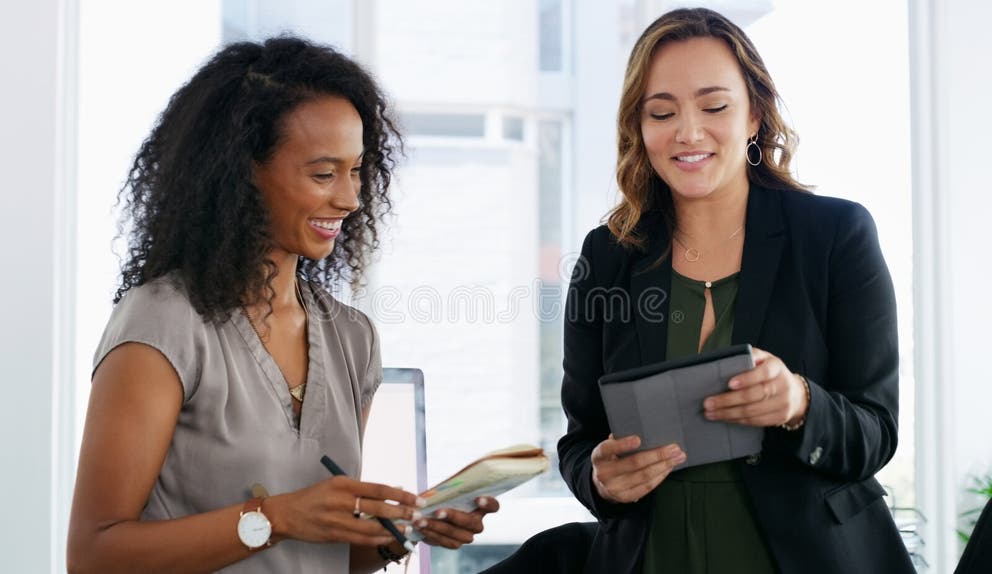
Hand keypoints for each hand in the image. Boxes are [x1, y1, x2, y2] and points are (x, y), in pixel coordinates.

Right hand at [267, 476, 421, 545]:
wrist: (286, 514)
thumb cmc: (314, 497)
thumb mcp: (336, 485)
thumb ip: (360, 490)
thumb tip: (390, 493)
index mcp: (343, 483)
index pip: (379, 489)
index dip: (400, 494)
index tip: (415, 498)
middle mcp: (341, 500)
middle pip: (378, 507)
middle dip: (402, 512)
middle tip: (417, 514)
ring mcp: (337, 519)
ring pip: (372, 527)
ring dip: (393, 528)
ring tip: (407, 528)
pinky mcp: (334, 535)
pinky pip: (361, 539)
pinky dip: (378, 539)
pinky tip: (389, 537)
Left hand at [413, 496, 499, 548]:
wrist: (434, 512)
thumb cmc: (446, 495)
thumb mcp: (450, 488)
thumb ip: (449, 488)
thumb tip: (437, 490)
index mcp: (481, 507)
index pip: (493, 506)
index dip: (488, 503)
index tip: (477, 499)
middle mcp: (477, 523)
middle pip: (471, 523)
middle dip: (453, 517)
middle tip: (437, 512)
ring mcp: (467, 535)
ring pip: (456, 535)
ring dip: (436, 527)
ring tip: (420, 521)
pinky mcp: (455, 543)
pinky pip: (444, 542)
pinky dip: (431, 535)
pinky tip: (420, 528)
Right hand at [590, 434, 685, 503]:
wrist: (601, 484)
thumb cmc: (610, 459)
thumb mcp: (609, 448)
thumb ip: (619, 439)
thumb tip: (638, 428)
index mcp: (598, 456)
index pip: (608, 449)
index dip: (623, 444)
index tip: (638, 439)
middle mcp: (604, 473)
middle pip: (634, 463)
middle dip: (657, 455)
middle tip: (674, 448)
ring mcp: (614, 488)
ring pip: (644, 476)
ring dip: (664, 466)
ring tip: (677, 457)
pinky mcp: (625, 497)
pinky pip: (647, 487)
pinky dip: (660, 477)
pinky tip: (668, 468)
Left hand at [703, 346, 808, 426]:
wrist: (795, 392)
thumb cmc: (769, 372)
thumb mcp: (763, 359)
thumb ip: (748, 357)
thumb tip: (725, 361)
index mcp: (776, 367)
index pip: (763, 372)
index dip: (747, 379)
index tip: (729, 384)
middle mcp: (783, 385)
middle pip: (755, 395)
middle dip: (728, 400)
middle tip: (708, 403)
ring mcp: (783, 403)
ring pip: (753, 411)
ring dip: (728, 413)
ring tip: (710, 413)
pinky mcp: (780, 417)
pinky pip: (756, 421)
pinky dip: (737, 420)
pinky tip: (724, 418)